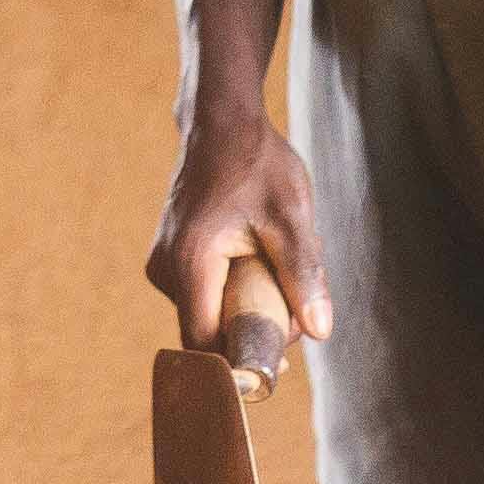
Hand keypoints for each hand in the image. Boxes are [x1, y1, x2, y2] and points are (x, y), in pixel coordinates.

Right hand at [146, 112, 332, 354]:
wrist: (222, 122)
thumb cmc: (257, 163)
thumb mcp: (291, 218)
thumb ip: (304, 276)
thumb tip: (320, 331)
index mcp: (191, 264)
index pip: (205, 345)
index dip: (242, 361)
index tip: (281, 357)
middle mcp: (165, 269)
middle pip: (210, 331)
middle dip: (257, 326)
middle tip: (298, 298)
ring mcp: (163, 263)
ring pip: (210, 312)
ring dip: (251, 303)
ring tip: (281, 260)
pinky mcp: (170, 258)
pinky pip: (205, 293)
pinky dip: (237, 287)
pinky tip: (261, 253)